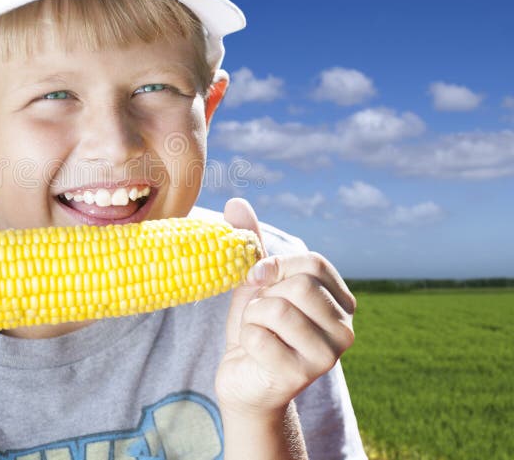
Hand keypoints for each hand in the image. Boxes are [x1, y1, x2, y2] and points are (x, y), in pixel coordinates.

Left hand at [215, 198, 355, 418]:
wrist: (244, 379)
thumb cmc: (256, 327)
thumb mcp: (255, 282)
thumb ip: (251, 243)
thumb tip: (235, 201)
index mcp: (340, 301)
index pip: (315, 264)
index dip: (278, 265)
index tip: (257, 277)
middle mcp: (344, 329)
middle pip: (300, 286)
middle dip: (264, 296)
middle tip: (260, 314)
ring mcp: (327, 356)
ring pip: (277, 310)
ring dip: (252, 317)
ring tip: (258, 332)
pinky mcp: (302, 376)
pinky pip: (259, 337)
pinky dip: (246, 340)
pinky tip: (255, 354)